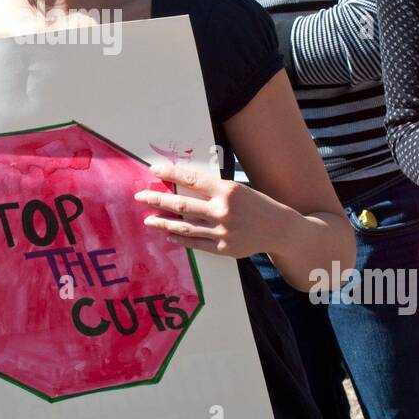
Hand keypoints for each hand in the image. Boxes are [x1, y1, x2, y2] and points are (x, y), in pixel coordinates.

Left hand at [135, 160, 287, 259]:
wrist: (279, 228)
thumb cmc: (255, 204)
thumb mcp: (237, 189)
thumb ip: (212, 189)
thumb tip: (181, 185)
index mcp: (227, 189)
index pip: (191, 178)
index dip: (170, 173)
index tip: (154, 170)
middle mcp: (223, 210)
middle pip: (181, 204)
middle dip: (157, 199)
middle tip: (140, 196)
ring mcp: (223, 231)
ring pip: (185, 226)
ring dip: (163, 223)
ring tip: (148, 220)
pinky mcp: (224, 248)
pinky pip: (196, 243)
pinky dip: (181, 240)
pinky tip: (169, 236)